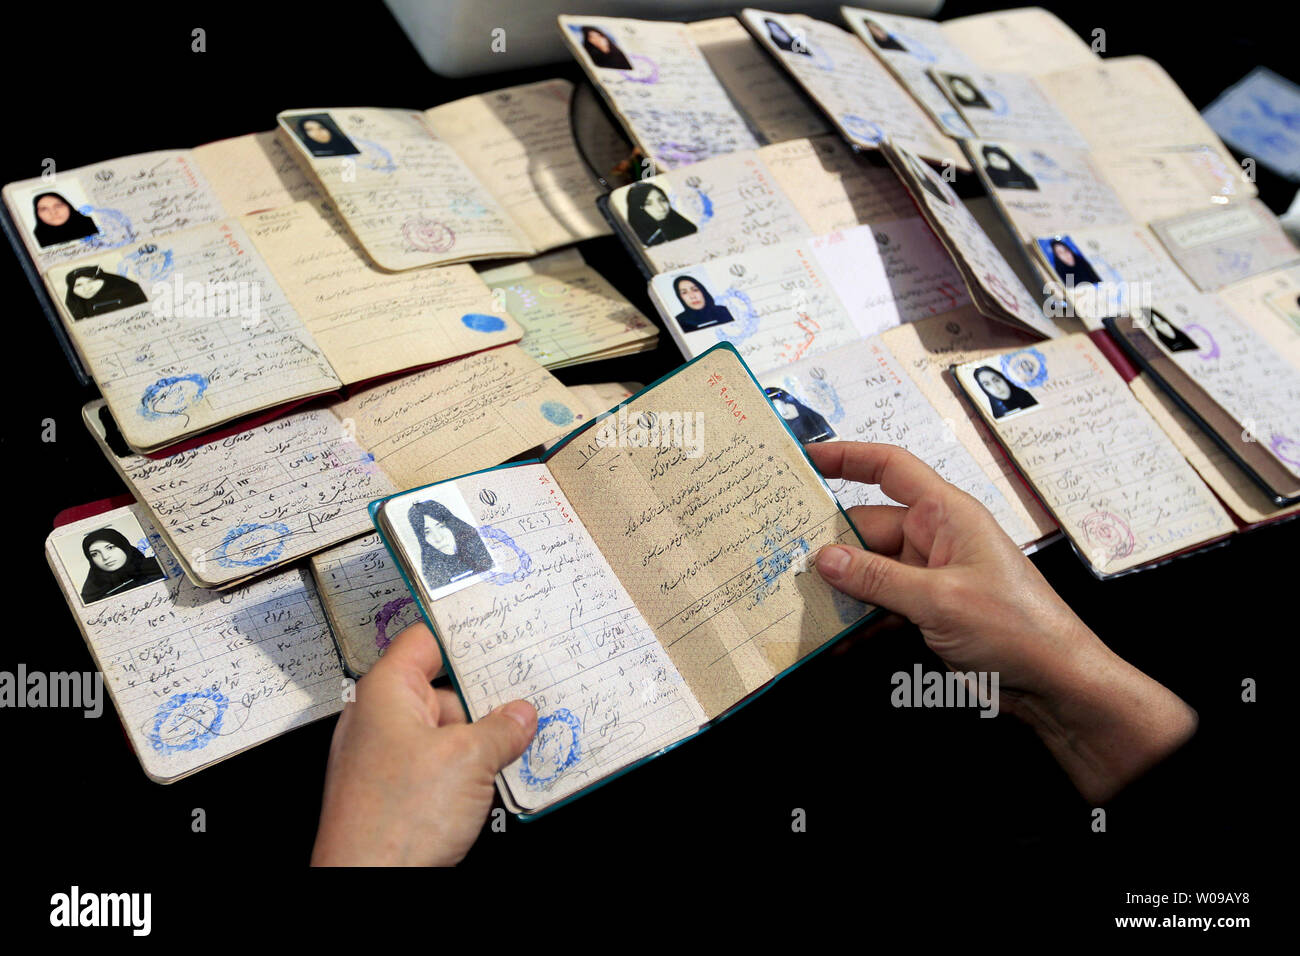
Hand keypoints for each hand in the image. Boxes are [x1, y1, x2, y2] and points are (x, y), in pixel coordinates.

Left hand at [311, 623, 536, 865]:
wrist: (368, 888)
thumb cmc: (393, 823)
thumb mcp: (468, 761)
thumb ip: (501, 729)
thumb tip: (520, 716)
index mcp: (386, 692)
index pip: (426, 640)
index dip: (464, 634)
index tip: (502, 634)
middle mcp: (381, 720)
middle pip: (444, 689)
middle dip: (486, 698)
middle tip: (528, 698)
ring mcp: (388, 758)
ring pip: (447, 732)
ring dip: (482, 740)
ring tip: (520, 745)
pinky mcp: (397, 792)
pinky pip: (440, 766)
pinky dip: (468, 770)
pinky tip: (498, 779)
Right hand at [808, 441, 1195, 802]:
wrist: (1057, 684)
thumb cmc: (1016, 627)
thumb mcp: (939, 600)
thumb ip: (877, 578)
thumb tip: (824, 558)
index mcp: (946, 514)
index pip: (891, 468)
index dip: (848, 457)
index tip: (807, 459)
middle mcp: (936, 538)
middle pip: (868, 527)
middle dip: (830, 544)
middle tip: (783, 556)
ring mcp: (931, 577)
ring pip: (870, 572)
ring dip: (840, 589)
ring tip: (798, 602)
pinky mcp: (929, 612)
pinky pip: (881, 608)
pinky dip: (859, 624)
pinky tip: (832, 642)